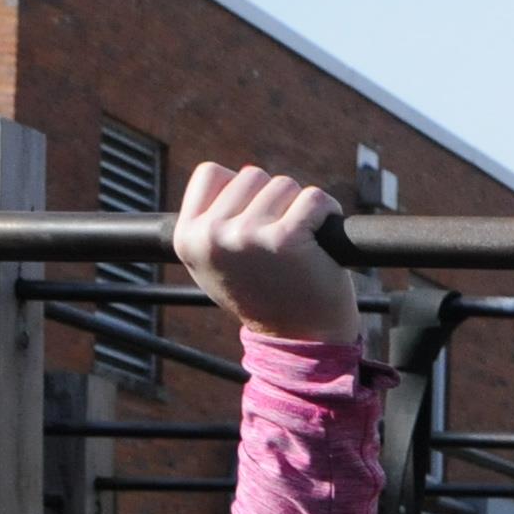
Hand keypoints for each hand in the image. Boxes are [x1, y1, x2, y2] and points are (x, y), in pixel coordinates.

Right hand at [171, 163, 356, 343]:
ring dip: (299, 207)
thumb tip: (226, 178)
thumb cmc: (263, 297)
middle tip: (280, 241)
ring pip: (284, 184)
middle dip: (273, 201)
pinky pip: (314, 198)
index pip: (211, 173)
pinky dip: (327, 211)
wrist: (300, 340)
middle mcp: (211, 234)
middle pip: (252, 175)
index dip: (239, 189)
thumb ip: (210, 222)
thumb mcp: (215, 263)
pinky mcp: (285, 237)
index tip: (254, 217)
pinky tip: (322, 237)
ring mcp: (247, 234)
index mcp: (187, 237)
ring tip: (299, 243)